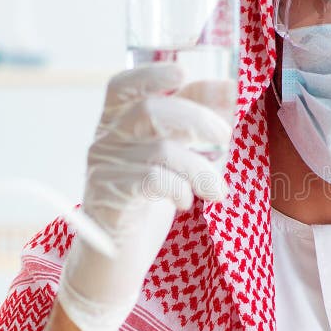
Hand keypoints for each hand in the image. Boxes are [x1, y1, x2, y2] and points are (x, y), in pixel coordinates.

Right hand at [57, 64, 232, 330]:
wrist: (115, 259)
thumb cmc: (148, 202)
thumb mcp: (168, 157)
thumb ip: (188, 123)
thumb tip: (228, 86)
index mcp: (115, 124)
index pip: (123, 85)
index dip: (152, 72)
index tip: (184, 71)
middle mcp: (104, 141)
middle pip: (150, 110)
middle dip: (197, 119)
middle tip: (226, 137)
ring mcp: (103, 169)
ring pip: (160, 150)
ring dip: (200, 168)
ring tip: (217, 190)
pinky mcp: (109, 199)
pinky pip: (153, 181)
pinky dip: (180, 189)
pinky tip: (186, 202)